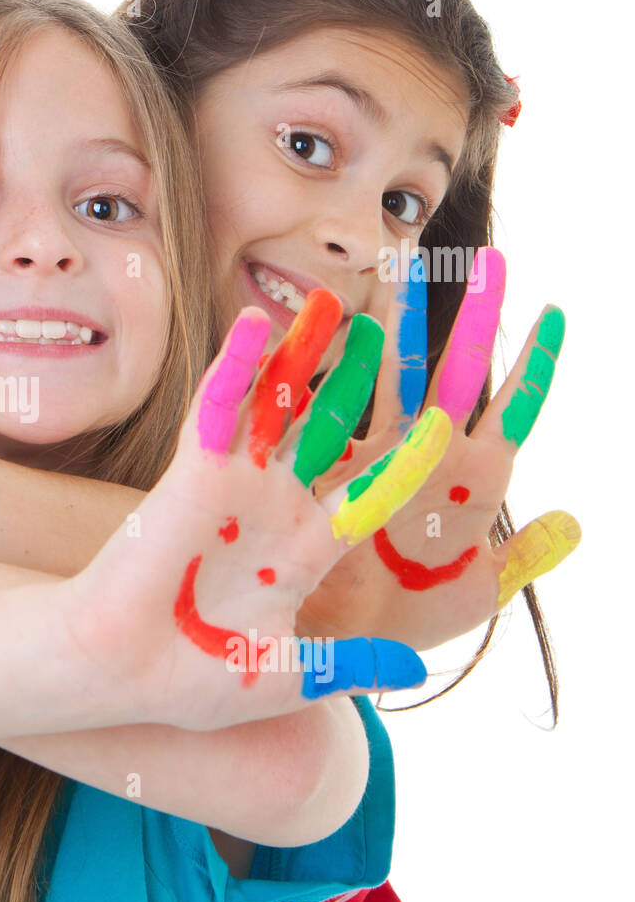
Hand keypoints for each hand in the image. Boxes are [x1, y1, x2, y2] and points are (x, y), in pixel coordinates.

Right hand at [60, 291, 448, 733]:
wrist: (118, 676)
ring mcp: (232, 487)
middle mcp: (270, 509)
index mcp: (300, 554)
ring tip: (332, 303)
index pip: (364, 497)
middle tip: (380, 334)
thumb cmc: (193, 684)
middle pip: (323, 433)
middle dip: (351, 385)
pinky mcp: (191, 474)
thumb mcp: (290, 678)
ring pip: (274, 408)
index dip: (402, 464)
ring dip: (300, 356)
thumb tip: (416, 667)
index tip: (443, 430)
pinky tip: (255, 326)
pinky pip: (217, 410)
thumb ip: (351, 664)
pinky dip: (235, 368)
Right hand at [296, 247, 579, 648]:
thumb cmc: (409, 621)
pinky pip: (334, 406)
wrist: (342, 642)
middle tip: (492, 259)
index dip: (537, 360)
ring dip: (400, 318)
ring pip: (393, 371)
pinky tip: (326, 326)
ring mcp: (380, 453)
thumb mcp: (478, 592)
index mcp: (475, 479)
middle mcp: (430, 454)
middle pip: (459, 370)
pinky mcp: (338, 465)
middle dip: (477, 313)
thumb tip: (575, 523)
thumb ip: (522, 556)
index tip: (557, 312)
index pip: (516, 406)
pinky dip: (331, 366)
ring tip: (399, 264)